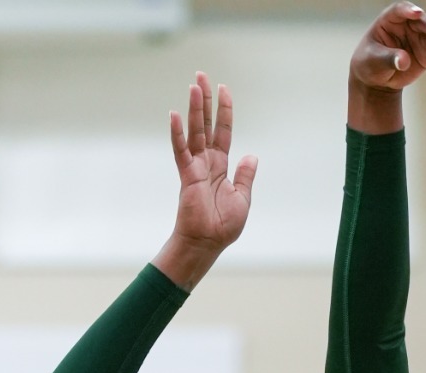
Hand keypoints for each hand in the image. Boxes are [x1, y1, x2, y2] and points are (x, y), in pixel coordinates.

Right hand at [169, 73, 256, 254]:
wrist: (206, 243)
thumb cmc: (222, 226)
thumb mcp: (242, 198)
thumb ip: (245, 176)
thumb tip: (251, 155)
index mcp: (220, 166)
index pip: (222, 132)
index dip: (224, 111)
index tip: (223, 89)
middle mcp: (206, 162)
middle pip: (205, 124)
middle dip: (204, 100)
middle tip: (201, 76)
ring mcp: (195, 167)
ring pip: (194, 132)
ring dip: (194, 109)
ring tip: (194, 86)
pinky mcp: (186, 176)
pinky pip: (181, 150)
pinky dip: (177, 133)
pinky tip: (174, 114)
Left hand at [350, 3, 425, 93]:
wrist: (376, 79)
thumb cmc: (370, 63)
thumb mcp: (373, 60)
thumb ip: (388, 58)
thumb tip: (404, 61)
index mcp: (389, 20)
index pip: (399, 10)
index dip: (408, 10)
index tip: (417, 13)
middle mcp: (407, 27)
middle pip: (421, 22)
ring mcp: (419, 40)